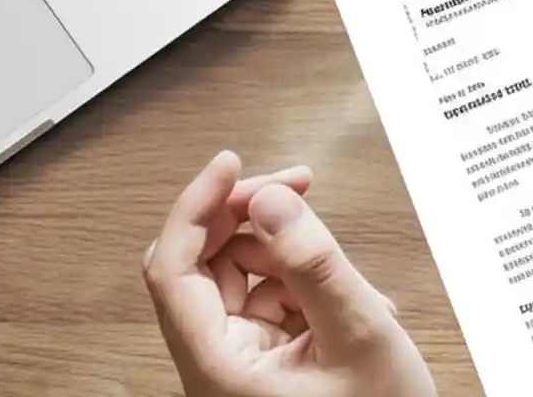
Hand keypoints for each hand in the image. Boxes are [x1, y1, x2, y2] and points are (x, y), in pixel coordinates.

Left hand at [143, 151, 436, 396]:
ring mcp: (236, 366)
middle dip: (251, 218)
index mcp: (218, 369)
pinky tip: (351, 299)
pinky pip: (266, 301)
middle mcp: (214, 367)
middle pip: (202, 264)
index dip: (196, 205)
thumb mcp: (360, 335)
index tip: (231, 162)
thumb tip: (269, 198)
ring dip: (288, 254)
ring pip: (238, 277)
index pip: (172, 268)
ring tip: (345, 268)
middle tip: (298, 187)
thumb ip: (314, 263)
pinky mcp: (261, 364)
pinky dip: (305, 284)